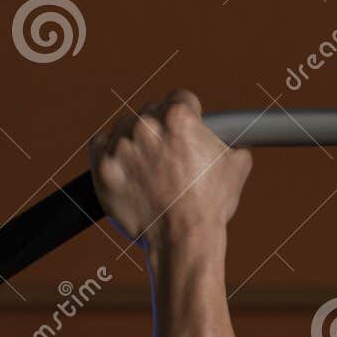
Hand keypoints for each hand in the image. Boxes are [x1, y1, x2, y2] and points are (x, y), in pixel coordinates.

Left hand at [88, 89, 250, 245]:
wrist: (183, 239)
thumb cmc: (211, 205)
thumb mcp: (236, 169)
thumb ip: (233, 144)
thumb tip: (235, 141)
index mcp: (180, 117)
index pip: (181, 97)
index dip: (188, 114)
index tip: (187, 129)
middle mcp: (146, 124)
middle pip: (151, 111)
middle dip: (160, 129)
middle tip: (171, 157)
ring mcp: (121, 144)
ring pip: (125, 127)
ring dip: (135, 141)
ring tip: (151, 169)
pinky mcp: (102, 165)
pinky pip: (101, 145)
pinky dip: (112, 154)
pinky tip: (129, 170)